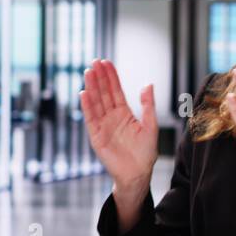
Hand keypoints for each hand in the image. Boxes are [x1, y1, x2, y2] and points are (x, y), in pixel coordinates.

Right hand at [81, 59, 157, 193]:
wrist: (137, 174)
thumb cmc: (145, 153)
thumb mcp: (151, 126)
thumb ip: (148, 106)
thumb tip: (148, 84)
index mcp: (124, 113)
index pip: (115, 91)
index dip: (111, 77)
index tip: (106, 62)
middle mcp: (111, 117)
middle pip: (103, 93)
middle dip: (99, 78)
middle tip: (94, 62)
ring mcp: (102, 126)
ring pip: (96, 103)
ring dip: (91, 87)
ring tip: (88, 72)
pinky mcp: (96, 136)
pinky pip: (90, 119)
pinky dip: (87, 106)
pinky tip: (84, 93)